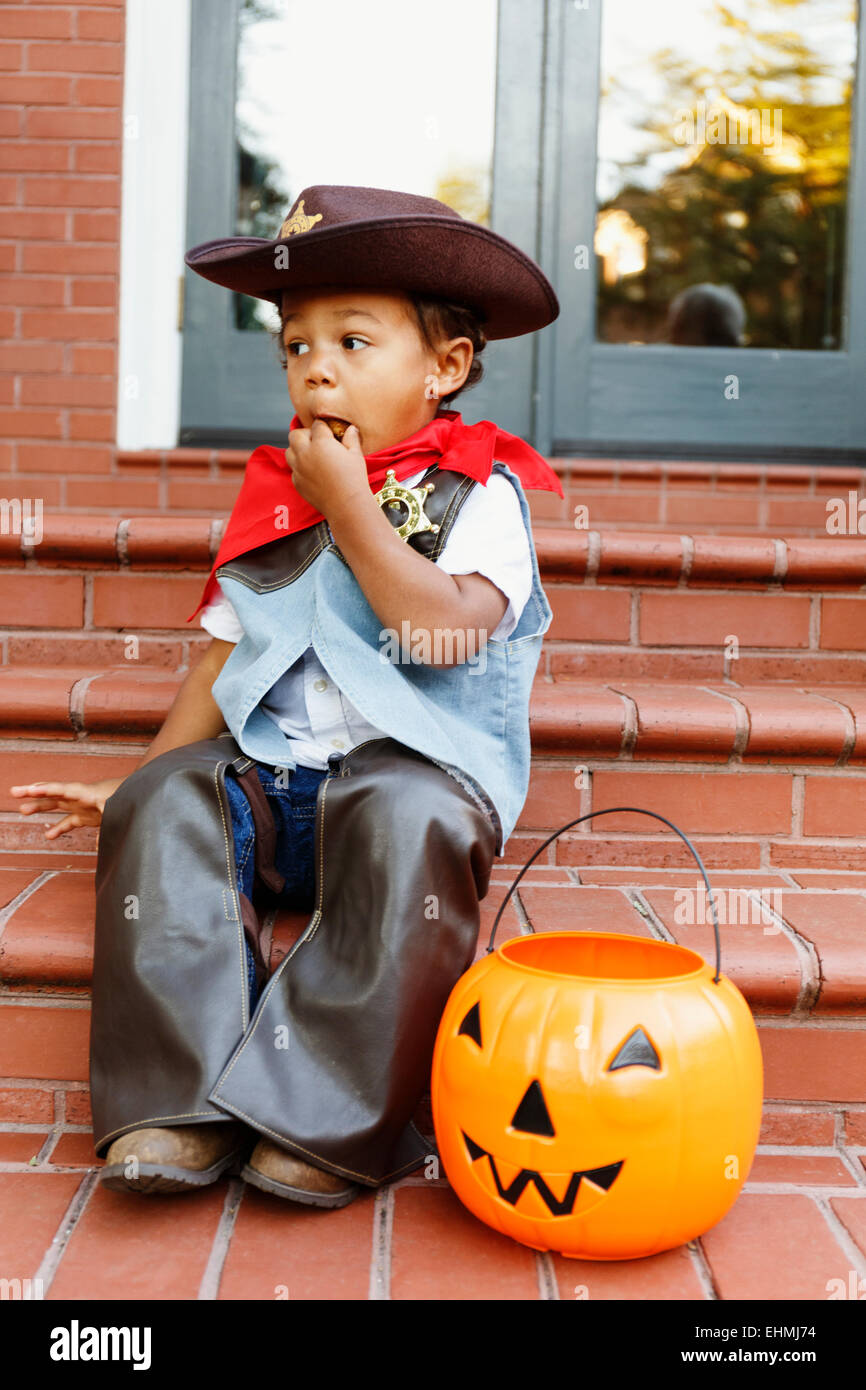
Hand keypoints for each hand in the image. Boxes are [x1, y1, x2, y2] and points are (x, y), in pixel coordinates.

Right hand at [9, 777, 125, 838]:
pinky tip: (48, 836)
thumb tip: (100, 848)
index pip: (61, 789)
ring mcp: (83, 805)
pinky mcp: (88, 815)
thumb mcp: (118, 810)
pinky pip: (69, 821)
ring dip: (41, 808)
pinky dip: (59, 828)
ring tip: (23, 811)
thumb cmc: (129, 798)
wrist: (142, 794)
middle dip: (33, 793)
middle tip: (13, 792)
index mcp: (86, 792)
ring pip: (57, 805)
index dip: (45, 790)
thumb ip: (108, 827)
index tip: (29, 790)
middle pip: (53, 793)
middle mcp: (80, 797)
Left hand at [284, 420, 372, 520]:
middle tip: (317, 441)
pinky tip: (312, 472)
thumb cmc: (354, 479)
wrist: (346, 505)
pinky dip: (299, 467)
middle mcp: (305, 453)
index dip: (324, 427)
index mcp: (321, 443)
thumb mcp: (356, 455)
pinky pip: (293, 470)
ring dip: (298, 449)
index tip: (329, 432)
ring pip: (289, 451)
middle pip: (295, 434)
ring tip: (311, 455)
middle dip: (305, 434)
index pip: (317, 425)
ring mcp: (299, 469)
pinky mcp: (297, 482)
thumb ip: (351, 439)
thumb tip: (351, 429)